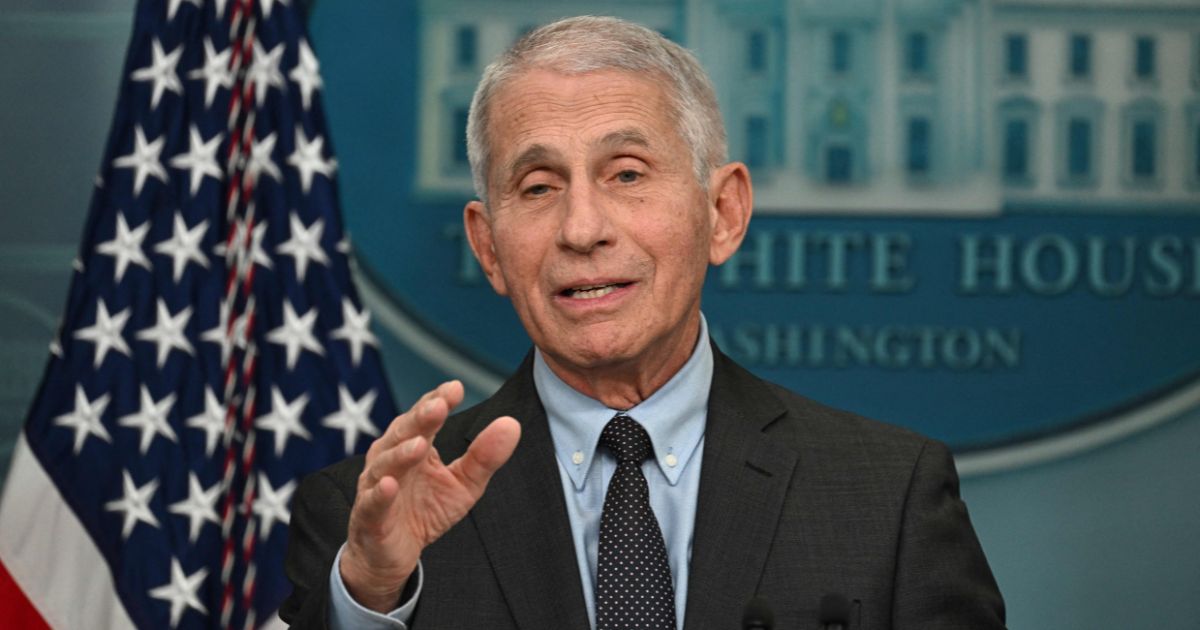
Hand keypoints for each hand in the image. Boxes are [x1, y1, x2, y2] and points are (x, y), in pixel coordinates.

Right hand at [339, 380, 520, 611]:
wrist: (391, 555)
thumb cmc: (425, 511)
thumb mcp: (463, 485)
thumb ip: (484, 456)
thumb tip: (512, 423)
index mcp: (413, 445)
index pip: (424, 416)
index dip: (437, 401)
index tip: (455, 387)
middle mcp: (390, 459)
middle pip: (403, 433)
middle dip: (420, 419)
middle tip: (439, 406)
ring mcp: (375, 486)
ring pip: (385, 464)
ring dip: (401, 454)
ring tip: (420, 445)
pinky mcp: (368, 517)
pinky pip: (372, 503)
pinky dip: (379, 494)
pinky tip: (390, 484)